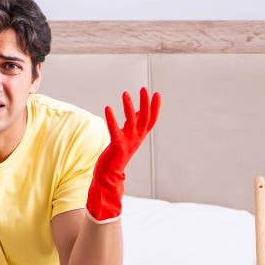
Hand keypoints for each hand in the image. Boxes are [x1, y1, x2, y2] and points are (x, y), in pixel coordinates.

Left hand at [86, 87, 160, 222]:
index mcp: (139, 137)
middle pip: (145, 119)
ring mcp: (128, 143)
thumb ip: (132, 125)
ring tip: (125, 94)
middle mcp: (136, 139)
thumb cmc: (116, 155)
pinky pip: (115, 130)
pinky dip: (112, 119)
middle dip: (145, 103)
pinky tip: (108, 108)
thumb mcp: (127, 138)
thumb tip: (136, 112)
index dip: (155, 108)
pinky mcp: (117, 146)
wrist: (108, 175)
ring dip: (129, 107)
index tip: (157, 94)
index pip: (151, 120)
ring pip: (132, 122)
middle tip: (144, 89)